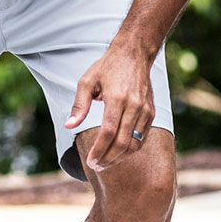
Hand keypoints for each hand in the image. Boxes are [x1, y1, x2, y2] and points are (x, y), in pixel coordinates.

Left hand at [66, 42, 155, 171]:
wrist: (134, 54)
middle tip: (96, 167)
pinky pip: (142, 137)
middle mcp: (134, 105)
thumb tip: (69, 126)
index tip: (90, 162)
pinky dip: (131, 149)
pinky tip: (119, 153)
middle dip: (108, 158)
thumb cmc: (107, 67)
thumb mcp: (87, 81)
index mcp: (116, 98)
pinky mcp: (151, 112)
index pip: (109, 132)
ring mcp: (145, 110)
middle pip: (122, 142)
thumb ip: (79, 106)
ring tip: (105, 163)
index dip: (99, 150)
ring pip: (134, 143)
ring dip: (120, 157)